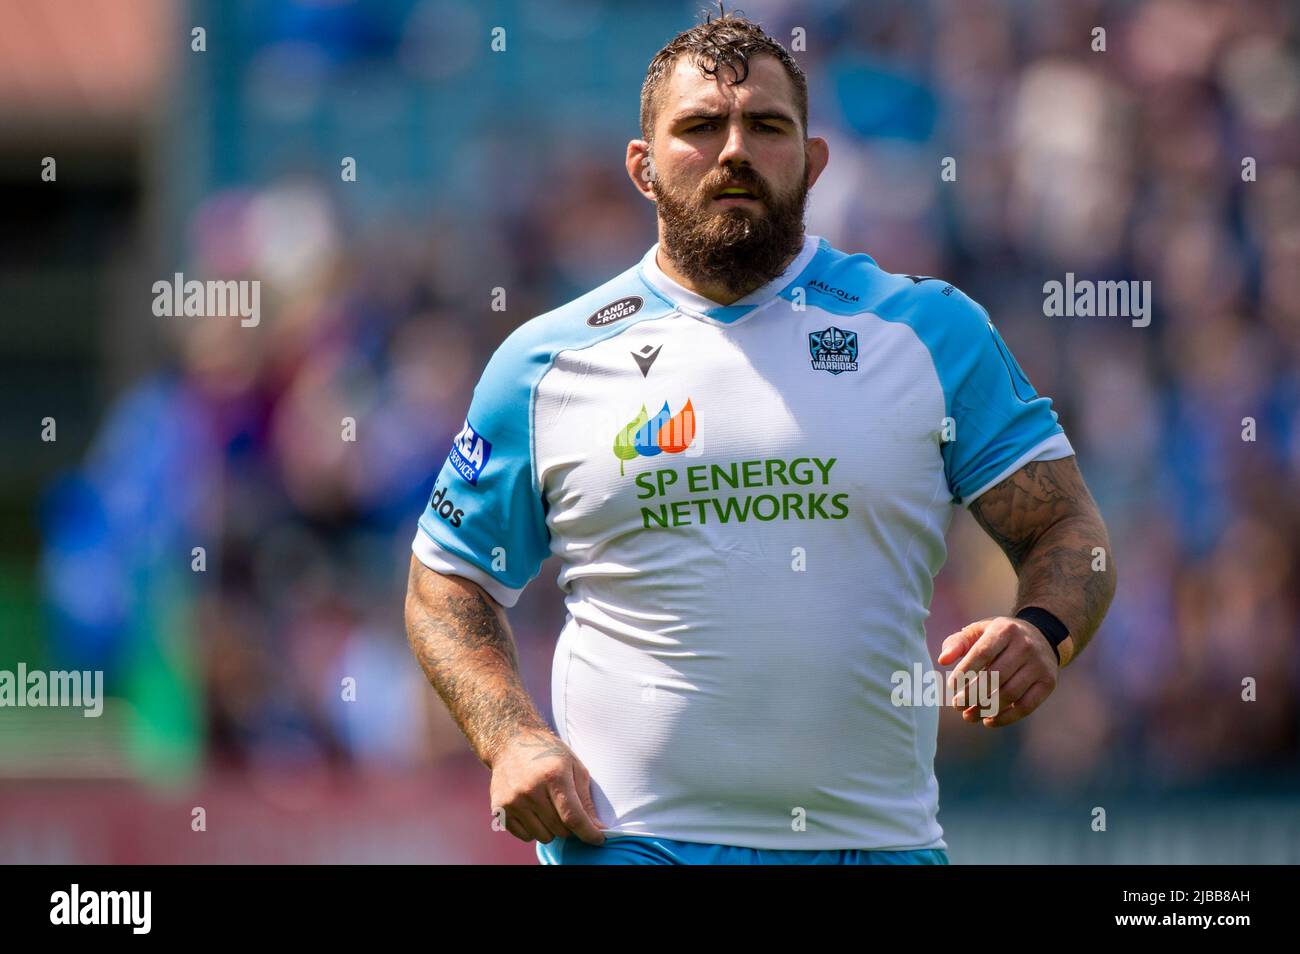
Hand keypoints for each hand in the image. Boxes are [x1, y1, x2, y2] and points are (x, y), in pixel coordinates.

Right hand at [488, 728, 606, 844]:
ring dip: (551, 828)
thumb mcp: (574, 766)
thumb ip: (585, 799)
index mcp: (553, 776)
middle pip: (560, 829)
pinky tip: (533, 810)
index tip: (598, 839)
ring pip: (543, 837)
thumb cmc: (548, 753)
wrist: (511, 742)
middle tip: (567, 810)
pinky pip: (525, 836)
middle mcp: (531, 790)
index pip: (573, 817)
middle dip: (570, 826)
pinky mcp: (499, 809)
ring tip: (548, 807)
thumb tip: (597, 828)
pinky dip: (534, 829)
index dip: (588, 833)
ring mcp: (513, 801)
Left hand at [936, 616, 1058, 726]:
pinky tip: (988, 720)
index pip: (982, 653)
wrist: (1040, 637)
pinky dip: (1006, 718)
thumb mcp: (978, 632)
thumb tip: (943, 660)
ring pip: (1010, 693)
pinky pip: (1026, 706)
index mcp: (1004, 629)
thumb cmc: (999, 637)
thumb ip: (957, 643)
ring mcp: (1039, 665)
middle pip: (996, 676)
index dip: (965, 671)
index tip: (951, 686)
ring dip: (986, 709)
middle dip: (973, 694)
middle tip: (957, 705)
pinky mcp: (1048, 683)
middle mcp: (1025, 646)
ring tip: (968, 716)